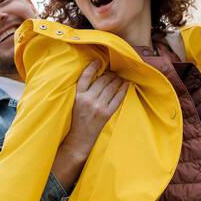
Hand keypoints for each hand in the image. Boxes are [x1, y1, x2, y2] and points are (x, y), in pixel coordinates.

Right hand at [53, 61, 129, 187]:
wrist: (79, 139)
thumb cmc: (77, 120)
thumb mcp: (74, 103)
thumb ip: (83, 91)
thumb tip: (97, 77)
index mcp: (78, 95)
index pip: (86, 76)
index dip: (93, 66)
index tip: (99, 61)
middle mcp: (88, 99)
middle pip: (102, 80)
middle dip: (110, 74)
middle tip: (114, 72)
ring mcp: (98, 106)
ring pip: (111, 87)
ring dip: (117, 80)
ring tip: (120, 77)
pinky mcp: (106, 113)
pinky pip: (118, 98)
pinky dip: (123, 89)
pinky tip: (126, 84)